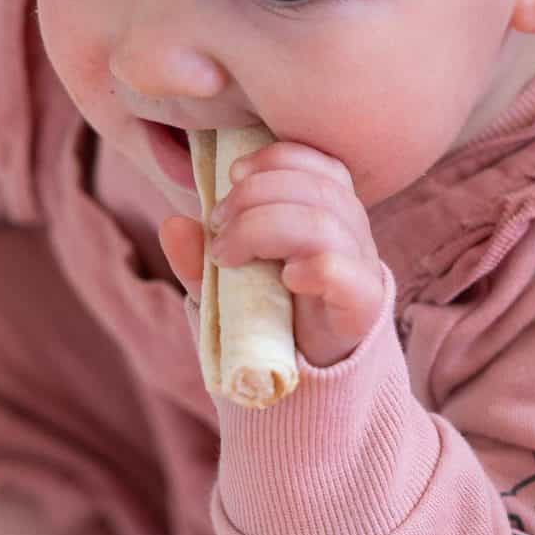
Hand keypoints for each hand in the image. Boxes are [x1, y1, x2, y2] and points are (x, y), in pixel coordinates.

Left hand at [158, 140, 384, 366]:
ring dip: (265, 228)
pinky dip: (313, 267)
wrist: (302, 375)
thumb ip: (198, 256)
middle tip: (217, 224)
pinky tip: (286, 279)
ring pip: (324, 224)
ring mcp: (360, 265)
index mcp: (326, 208)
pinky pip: (344, 272)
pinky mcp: (362, 304)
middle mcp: (350, 230)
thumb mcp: (223, 282)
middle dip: (255, 195)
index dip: (274, 159)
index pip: (316, 161)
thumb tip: (172, 225)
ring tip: (228, 255)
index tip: (231, 175)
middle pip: (317, 188)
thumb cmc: (267, 313)